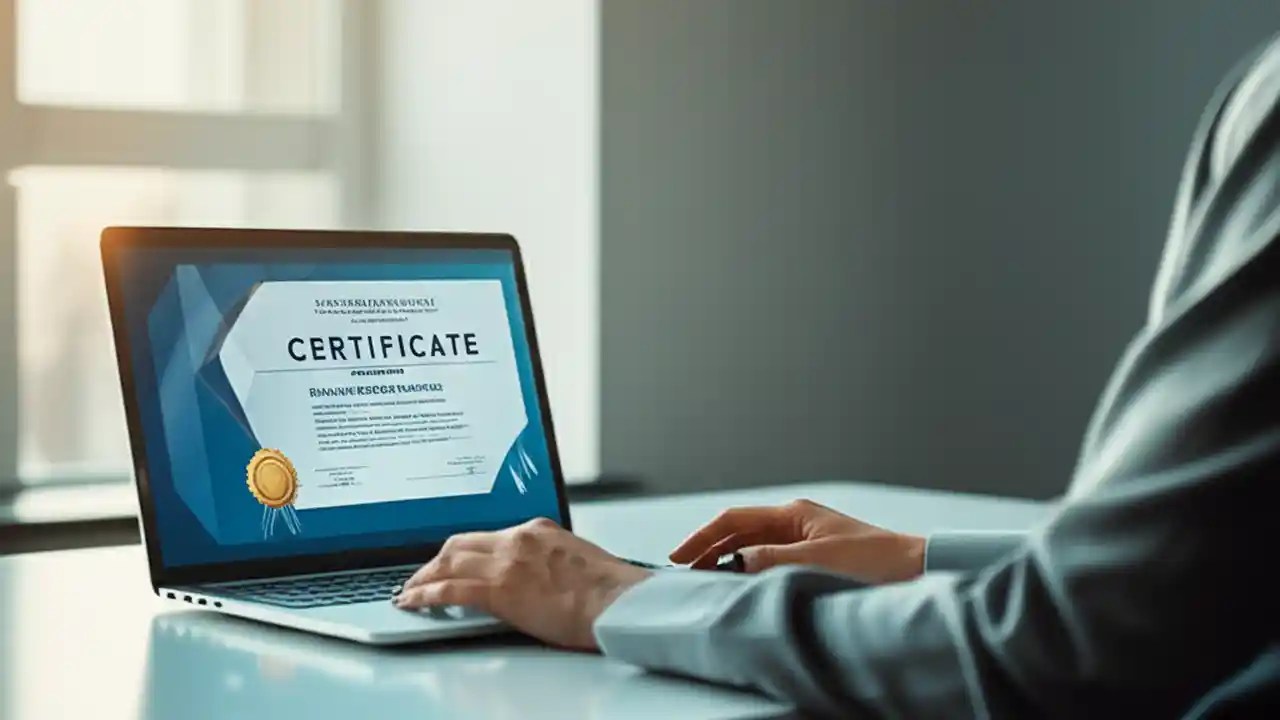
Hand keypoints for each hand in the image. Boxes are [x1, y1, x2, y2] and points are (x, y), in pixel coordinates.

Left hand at [395, 518, 651, 649]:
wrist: (618, 602)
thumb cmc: (610, 590)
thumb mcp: (578, 561)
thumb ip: (551, 562)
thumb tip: (540, 579)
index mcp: (538, 531)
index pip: (491, 536)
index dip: (467, 550)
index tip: (458, 560)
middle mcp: (518, 540)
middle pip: (462, 543)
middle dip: (438, 559)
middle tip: (424, 574)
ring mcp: (506, 563)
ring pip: (449, 562)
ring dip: (424, 576)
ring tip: (410, 590)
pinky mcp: (498, 590)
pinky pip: (449, 589)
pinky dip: (425, 595)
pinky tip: (414, 602)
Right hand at [669, 499, 924, 583]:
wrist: (914, 569)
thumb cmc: (873, 561)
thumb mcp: (817, 560)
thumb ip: (772, 560)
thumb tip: (735, 562)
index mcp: (793, 513)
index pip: (733, 520)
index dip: (702, 537)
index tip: (678, 556)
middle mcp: (794, 522)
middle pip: (738, 533)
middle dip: (708, 550)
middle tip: (683, 573)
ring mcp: (802, 539)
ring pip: (751, 548)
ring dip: (726, 562)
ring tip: (704, 581)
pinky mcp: (811, 557)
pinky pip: (767, 562)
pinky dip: (748, 571)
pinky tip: (739, 586)